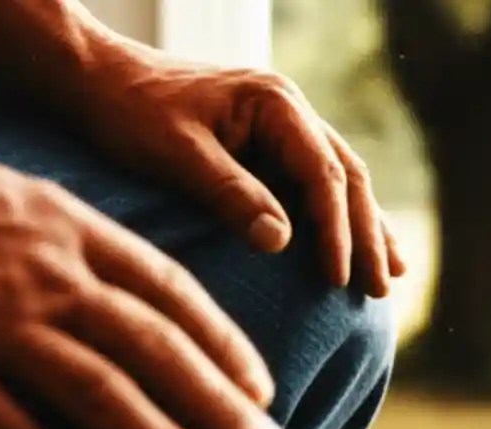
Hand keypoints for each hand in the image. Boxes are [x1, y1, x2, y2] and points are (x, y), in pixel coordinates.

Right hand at [0, 150, 280, 428]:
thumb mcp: (10, 195)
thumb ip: (75, 238)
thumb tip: (134, 286)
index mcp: (69, 229)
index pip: (171, 291)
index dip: (224, 344)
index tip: (261, 390)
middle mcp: (46, 276)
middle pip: (155, 350)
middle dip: (220, 409)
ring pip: (103, 395)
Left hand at [78, 44, 406, 296]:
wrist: (99, 79)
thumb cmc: (131, 111)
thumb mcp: (176, 153)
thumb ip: (230, 193)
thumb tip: (282, 241)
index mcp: (275, 104)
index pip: (322, 174)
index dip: (336, 230)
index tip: (338, 279)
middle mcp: (289, 111)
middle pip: (345, 177)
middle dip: (367, 234)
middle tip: (380, 289)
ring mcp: (283, 126)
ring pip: (341, 179)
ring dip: (366, 227)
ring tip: (390, 275)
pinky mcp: (268, 145)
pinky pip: (316, 183)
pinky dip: (340, 217)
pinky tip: (355, 246)